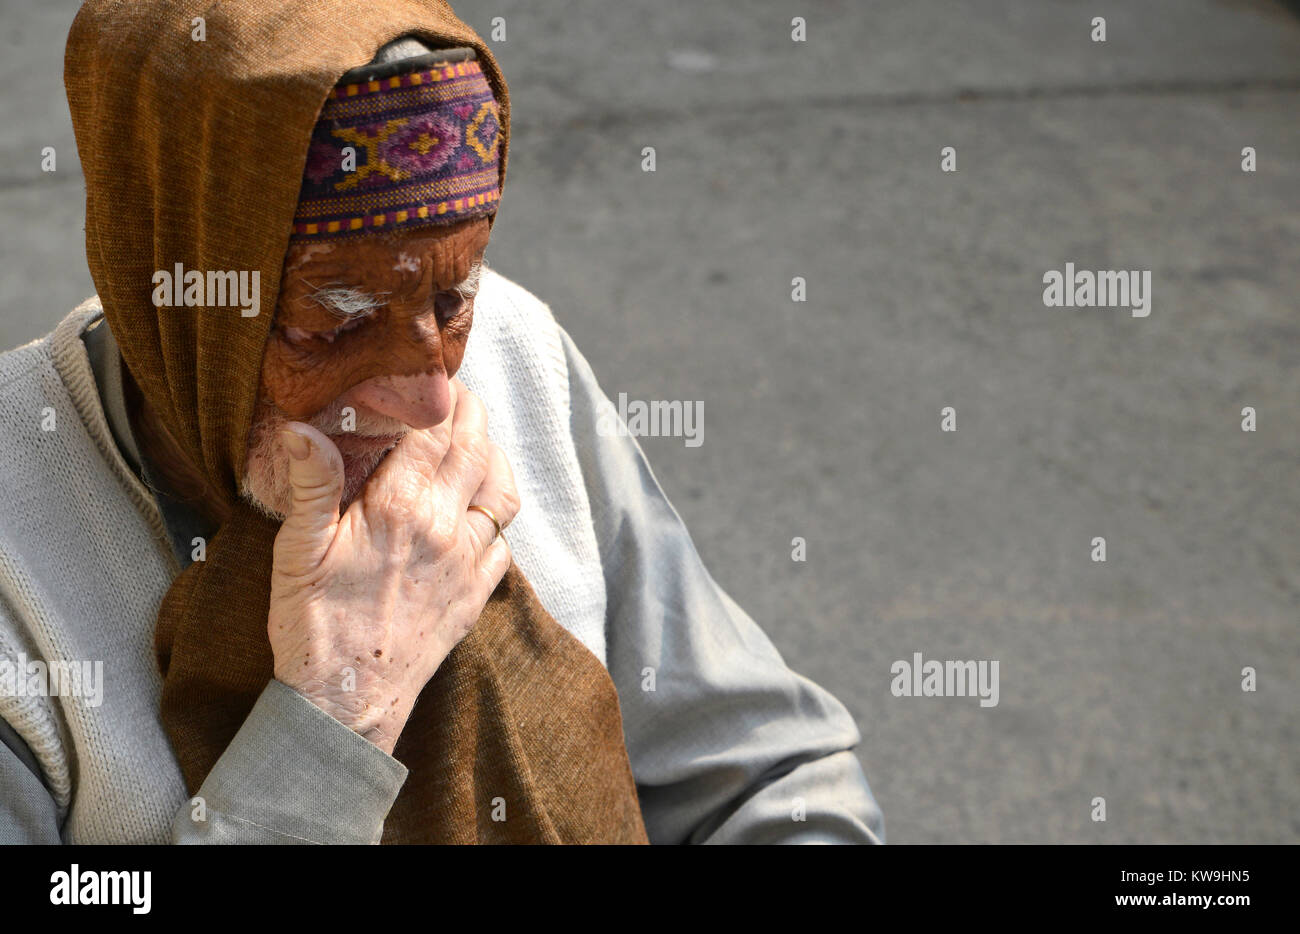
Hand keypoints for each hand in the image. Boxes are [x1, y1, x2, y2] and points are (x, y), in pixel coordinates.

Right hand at [267, 378, 518, 754]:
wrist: (346, 704)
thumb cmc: (314, 628)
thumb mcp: (297, 551)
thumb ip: (310, 483)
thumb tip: (301, 425)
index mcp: (402, 508)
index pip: (434, 433)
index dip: (438, 398)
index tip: (436, 378)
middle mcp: (446, 529)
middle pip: (475, 451)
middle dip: (473, 415)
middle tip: (462, 395)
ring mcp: (467, 563)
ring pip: (502, 493)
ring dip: (496, 459)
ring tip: (480, 441)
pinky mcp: (475, 595)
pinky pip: (504, 543)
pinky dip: (499, 516)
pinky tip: (482, 510)